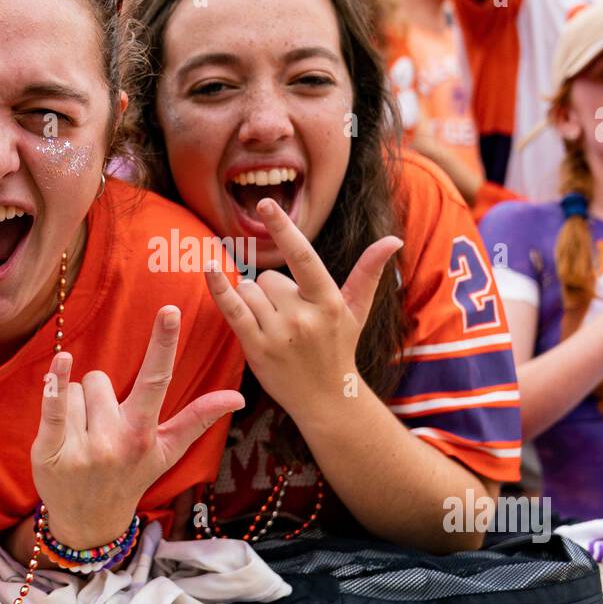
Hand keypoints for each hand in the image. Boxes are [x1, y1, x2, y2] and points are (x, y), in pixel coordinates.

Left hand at [31, 306, 243, 548]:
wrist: (89, 521)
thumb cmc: (131, 476)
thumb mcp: (166, 450)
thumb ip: (199, 418)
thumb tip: (239, 396)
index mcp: (143, 434)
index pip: (157, 380)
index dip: (163, 343)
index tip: (169, 310)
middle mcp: (114, 440)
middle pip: (99, 380)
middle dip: (98, 396)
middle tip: (102, 429)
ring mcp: (81, 447)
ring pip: (75, 389)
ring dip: (76, 406)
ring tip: (82, 437)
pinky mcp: (49, 451)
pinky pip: (53, 404)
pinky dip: (55, 384)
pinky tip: (61, 365)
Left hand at [204, 197, 402, 412]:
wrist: (325, 399)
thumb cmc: (339, 347)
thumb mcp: (356, 310)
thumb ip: (368, 271)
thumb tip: (393, 239)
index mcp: (328, 301)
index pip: (303, 257)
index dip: (284, 229)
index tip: (266, 204)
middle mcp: (304, 317)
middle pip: (267, 278)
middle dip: (271, 291)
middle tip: (289, 319)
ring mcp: (278, 334)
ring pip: (249, 291)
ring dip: (254, 302)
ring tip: (274, 327)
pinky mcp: (257, 349)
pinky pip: (233, 309)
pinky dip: (219, 288)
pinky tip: (209, 267)